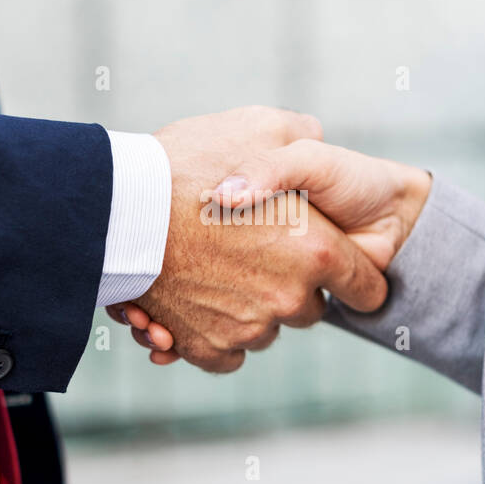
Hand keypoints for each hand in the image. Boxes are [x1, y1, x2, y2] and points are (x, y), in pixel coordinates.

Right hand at [118, 107, 388, 373]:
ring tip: (218, 271)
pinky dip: (219, 336)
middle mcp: (288, 299)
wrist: (119, 208)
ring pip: (266, 330)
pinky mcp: (207, 347)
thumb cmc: (188, 164)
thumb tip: (317, 138)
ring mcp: (247, 328)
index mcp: (316, 251)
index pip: (366, 288)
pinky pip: (230, 357)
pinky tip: (202, 304)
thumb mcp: (261, 126)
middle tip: (259, 254)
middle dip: (293, 287)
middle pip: (309, 310)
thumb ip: (302, 136)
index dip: (357, 277)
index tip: (347, 274)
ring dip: (252, 308)